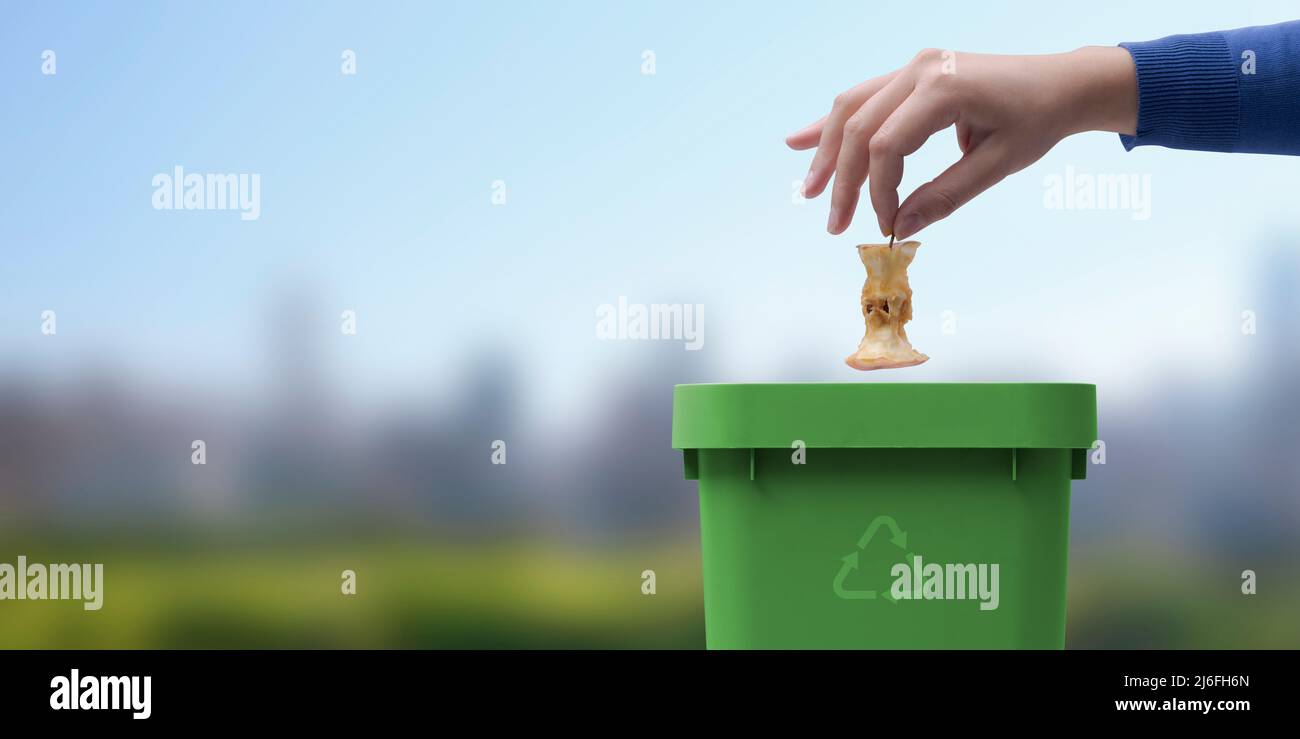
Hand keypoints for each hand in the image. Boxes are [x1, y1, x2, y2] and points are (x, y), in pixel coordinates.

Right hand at [787, 47, 1136, 237]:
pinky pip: (864, 98)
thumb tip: (900, 227)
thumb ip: (945, 196)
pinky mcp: (912, 73)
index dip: (878, 191)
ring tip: (810, 191)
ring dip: (826, 152)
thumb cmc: (1037, 121)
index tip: (886, 223)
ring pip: (851, 109)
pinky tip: (801, 141)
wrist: (1060, 84)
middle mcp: (921, 69)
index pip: (887, 146)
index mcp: (944, 88)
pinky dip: (834, 124)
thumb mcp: (997, 166)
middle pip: (859, 128)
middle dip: (842, 180)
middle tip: (834, 225)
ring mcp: (914, 66)